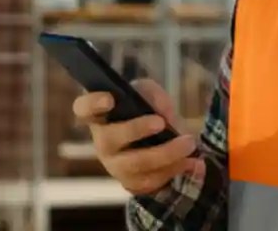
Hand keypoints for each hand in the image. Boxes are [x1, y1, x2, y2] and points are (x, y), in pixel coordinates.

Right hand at [72, 78, 204, 195]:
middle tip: (161, 122)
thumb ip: (153, 94)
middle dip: (136, 129)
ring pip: (137, 163)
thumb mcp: (149, 94)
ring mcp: (116, 166)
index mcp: (100, 115)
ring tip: (189, 143)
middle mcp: (103, 142)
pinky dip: (176, 170)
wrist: (159, 142)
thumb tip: (161, 112)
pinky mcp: (133, 183)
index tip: (110, 99)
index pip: (83, 109)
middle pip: (111, 139)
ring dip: (166, 153)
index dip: (92, 104)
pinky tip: (194, 162)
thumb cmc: (146, 112)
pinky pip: (153, 180)